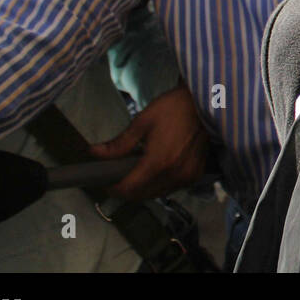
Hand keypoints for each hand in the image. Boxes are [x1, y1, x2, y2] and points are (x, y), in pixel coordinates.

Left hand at [89, 84, 208, 199]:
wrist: (206, 103)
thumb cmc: (173, 108)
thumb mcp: (142, 122)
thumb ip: (118, 143)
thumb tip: (93, 153)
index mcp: (158, 162)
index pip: (129, 189)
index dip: (114, 189)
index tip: (106, 182)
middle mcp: (174, 175)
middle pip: (142, 196)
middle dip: (127, 190)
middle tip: (118, 176)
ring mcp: (187, 177)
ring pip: (157, 194)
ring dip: (144, 189)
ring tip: (137, 172)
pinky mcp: (196, 175)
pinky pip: (172, 188)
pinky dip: (160, 185)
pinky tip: (156, 170)